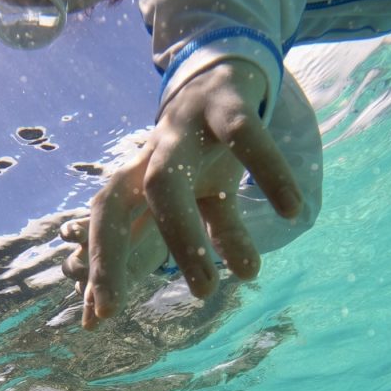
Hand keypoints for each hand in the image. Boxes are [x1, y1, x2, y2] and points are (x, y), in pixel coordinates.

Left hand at [78, 59, 302, 326]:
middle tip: (116, 310)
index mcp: (135, 181)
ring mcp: (180, 130)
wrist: (223, 71)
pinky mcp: (225, 103)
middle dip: (108, 258)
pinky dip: (268, 172)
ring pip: (167, 181)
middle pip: (111, 207)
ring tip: (229, 282)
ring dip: (186, 235)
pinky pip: (245, 135)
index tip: (98, 320)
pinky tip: (292, 210)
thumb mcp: (186, 202)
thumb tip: (124, 306)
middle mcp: (146, 157)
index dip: (98, 270)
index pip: (104, 229)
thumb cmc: (198, 153)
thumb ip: (172, 248)